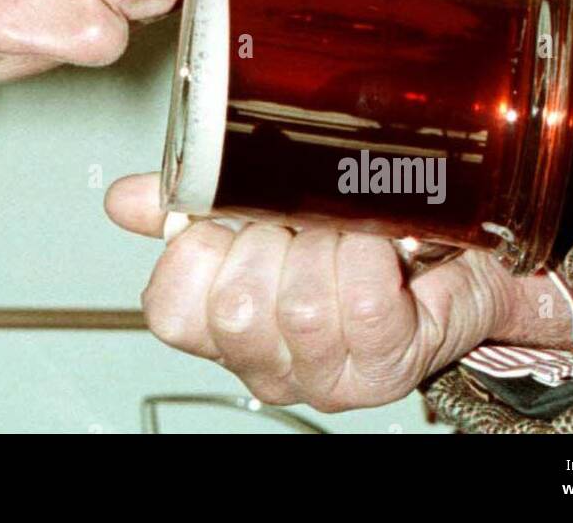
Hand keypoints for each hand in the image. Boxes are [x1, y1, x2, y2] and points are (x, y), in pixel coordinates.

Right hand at [108, 173, 572, 411]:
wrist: (448, 262)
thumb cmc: (347, 242)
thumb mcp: (255, 220)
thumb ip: (186, 211)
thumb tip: (123, 199)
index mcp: (222, 328)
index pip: (171, 311)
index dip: (193, 254)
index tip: (227, 223)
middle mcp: (269, 364)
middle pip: (236, 309)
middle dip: (267, 241)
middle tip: (296, 220)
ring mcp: (329, 373)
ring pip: (301, 307)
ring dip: (322, 246)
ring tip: (339, 230)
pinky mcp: (388, 360)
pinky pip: (361, 301)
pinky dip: (366, 255)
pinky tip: (374, 243)